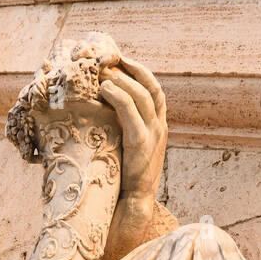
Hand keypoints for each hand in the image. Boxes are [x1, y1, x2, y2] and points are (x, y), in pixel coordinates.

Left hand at [99, 57, 166, 203]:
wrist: (134, 202)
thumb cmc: (124, 174)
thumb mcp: (128, 144)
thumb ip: (122, 125)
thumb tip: (100, 106)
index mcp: (158, 125)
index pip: (154, 88)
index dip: (139, 70)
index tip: (121, 58)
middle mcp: (159, 126)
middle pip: (150, 86)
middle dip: (130, 68)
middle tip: (109, 58)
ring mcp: (153, 135)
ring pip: (143, 96)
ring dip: (122, 79)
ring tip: (102, 71)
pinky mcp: (141, 145)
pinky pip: (132, 114)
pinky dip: (119, 97)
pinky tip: (105, 89)